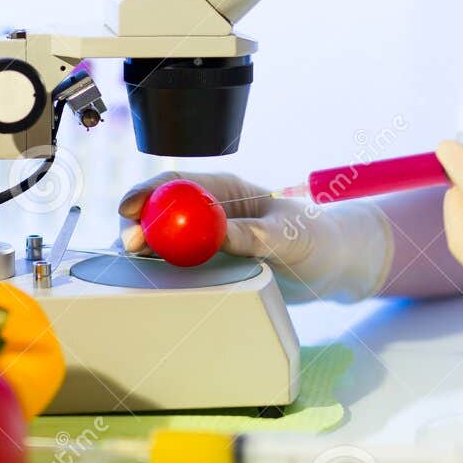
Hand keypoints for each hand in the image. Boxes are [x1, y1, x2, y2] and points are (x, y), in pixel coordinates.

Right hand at [118, 172, 393, 304]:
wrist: (331, 267)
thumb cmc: (316, 240)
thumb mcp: (291, 236)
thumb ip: (256, 235)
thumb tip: (221, 234)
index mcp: (227, 190)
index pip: (179, 183)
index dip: (150, 191)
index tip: (131, 207)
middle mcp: (211, 212)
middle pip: (161, 211)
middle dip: (139, 223)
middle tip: (131, 246)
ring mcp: (207, 239)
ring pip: (164, 239)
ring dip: (147, 248)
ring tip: (137, 263)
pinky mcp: (210, 265)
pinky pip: (177, 264)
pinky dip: (161, 270)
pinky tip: (154, 279)